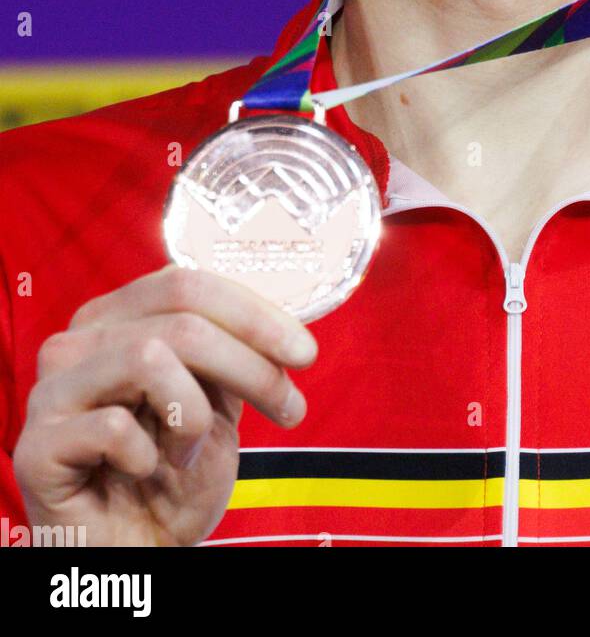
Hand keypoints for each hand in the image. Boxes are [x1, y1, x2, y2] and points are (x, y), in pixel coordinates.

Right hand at [12, 265, 317, 546]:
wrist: (135, 553)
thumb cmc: (171, 476)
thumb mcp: (217, 402)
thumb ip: (232, 353)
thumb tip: (281, 319)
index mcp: (116, 318)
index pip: (187, 284)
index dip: (254, 313)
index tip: (305, 352)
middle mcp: (77, 342)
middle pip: (181, 319)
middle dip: (250, 364)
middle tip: (289, 407)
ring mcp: (51, 391)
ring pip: (148, 357)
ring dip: (195, 413)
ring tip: (190, 449)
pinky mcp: (37, 444)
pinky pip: (114, 427)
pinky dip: (149, 455)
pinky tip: (144, 471)